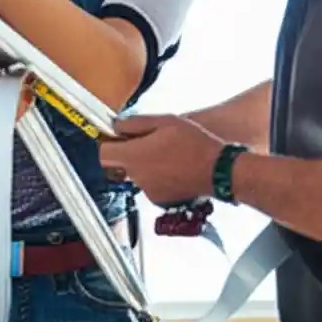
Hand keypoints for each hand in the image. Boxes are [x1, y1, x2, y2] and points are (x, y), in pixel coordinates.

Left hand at [98, 114, 226, 204]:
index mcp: (134, 156)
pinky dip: (155, 176)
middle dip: (127, 152)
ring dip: (143, 164)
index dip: (107, 143)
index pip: (103, 153)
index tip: (114, 136)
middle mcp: (137, 176)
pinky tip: (172, 166)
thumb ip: (135, 123)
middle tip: (145, 141)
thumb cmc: (194, 144)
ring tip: (165, 152)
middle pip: (118, 164)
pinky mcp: (159, 199)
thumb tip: (117, 125)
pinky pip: (149, 184)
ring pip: (135, 174)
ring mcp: (147, 190)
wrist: (218, 170)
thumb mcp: (164, 121)